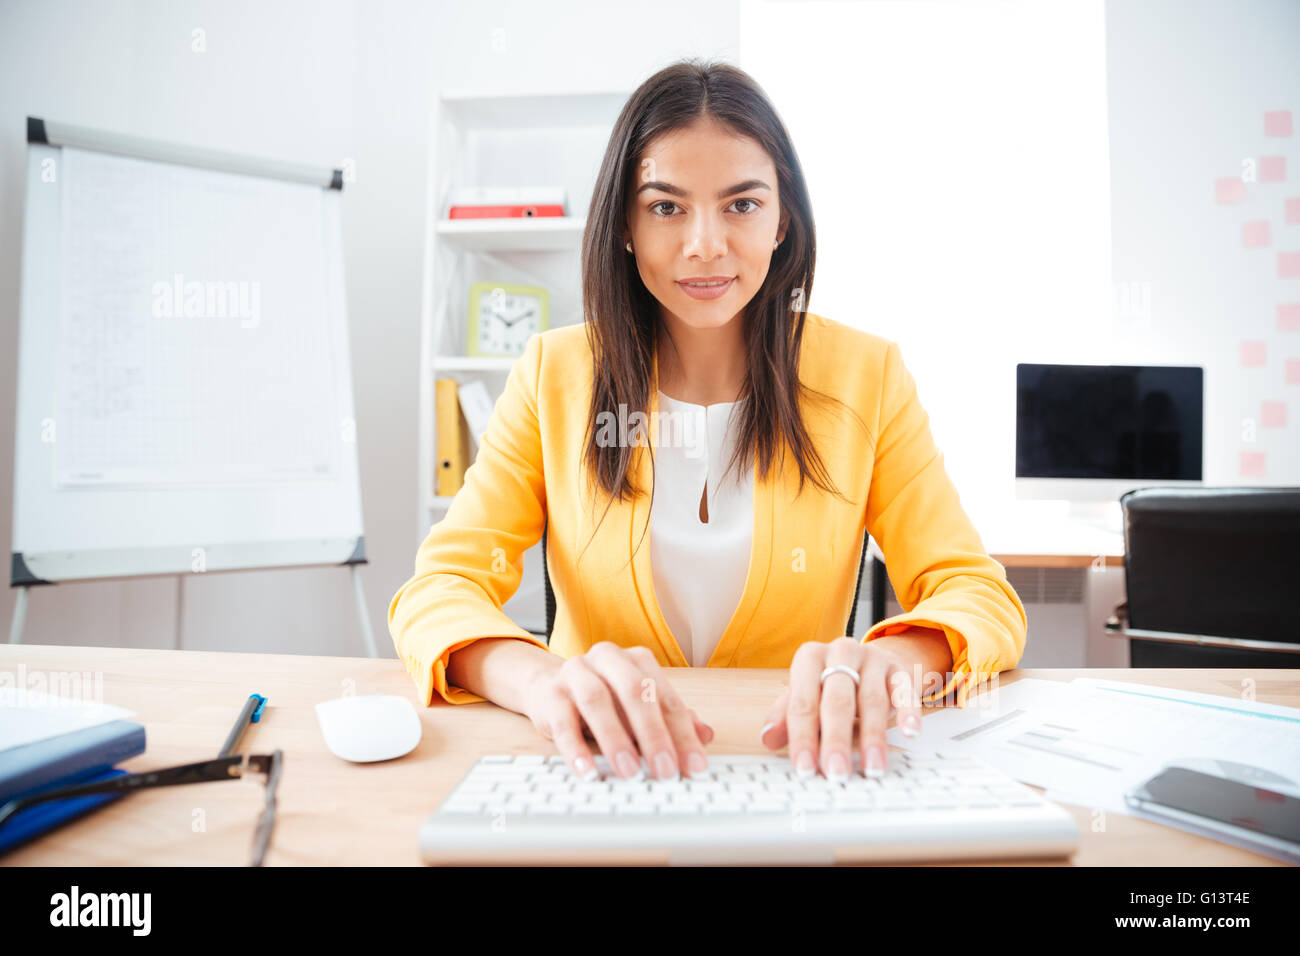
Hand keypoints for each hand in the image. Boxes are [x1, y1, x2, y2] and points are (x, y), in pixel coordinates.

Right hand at [521, 642, 713, 781]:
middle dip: (654, 734)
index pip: (666, 698)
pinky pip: (562, 721)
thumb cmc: (604, 699)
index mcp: (637, 660)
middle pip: (635, 691)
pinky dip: (576, 749)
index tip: (694, 767)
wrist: (548, 687)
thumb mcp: (639, 709)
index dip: (683, 734)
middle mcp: (608, 659)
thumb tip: (706, 736)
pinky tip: (587, 772)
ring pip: (597, 700)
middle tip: (665, 770)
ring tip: (629, 772)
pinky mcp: (550, 694)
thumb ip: (671, 720)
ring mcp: (576, 672)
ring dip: (616, 739)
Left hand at [758, 635, 942, 778]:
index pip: (802, 702)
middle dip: (836, 740)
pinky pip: (905, 691)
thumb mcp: (805, 694)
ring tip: (872, 768)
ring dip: (873, 737)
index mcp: (809, 658)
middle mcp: (840, 653)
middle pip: (837, 700)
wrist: (868, 662)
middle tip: (836, 772)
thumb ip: (786, 716)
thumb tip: (768, 739)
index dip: (803, 737)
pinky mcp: (899, 669)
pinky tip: (909, 732)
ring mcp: (872, 659)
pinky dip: (908, 712)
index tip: (805, 767)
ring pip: (872, 699)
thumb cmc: (829, 683)